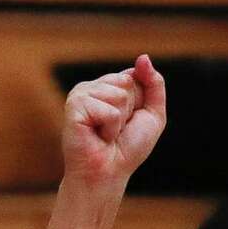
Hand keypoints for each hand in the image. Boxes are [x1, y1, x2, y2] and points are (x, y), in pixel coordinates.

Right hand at [61, 55, 166, 188]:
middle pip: (128, 83)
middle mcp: (93, 87)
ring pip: (119, 95)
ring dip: (120, 121)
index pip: (134, 77)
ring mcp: (81, 94)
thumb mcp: (153, 114)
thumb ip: (154, 85)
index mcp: (109, 86)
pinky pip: (108, 110)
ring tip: (106, 133)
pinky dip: (110, 127)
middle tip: (117, 129)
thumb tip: (143, 57)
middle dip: (131, 110)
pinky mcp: (73, 105)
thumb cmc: (128, 147)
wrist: (108, 171)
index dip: (140, 102)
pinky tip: (97, 135)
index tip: (130, 120)